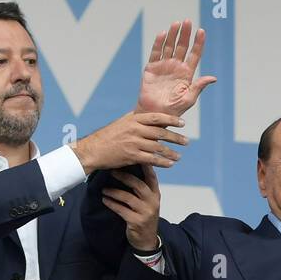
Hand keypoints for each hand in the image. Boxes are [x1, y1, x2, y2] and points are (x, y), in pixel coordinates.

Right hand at [73, 112, 187, 173]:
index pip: (157, 118)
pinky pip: (151, 159)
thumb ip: (135, 119)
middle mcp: (135, 130)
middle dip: (176, 137)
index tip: (182, 123)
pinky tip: (170, 164)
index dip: (171, 119)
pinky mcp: (132, 156)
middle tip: (186, 141)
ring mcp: (134, 143)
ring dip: (171, 152)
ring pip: (158, 147)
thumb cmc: (108, 136)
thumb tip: (147, 115)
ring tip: (179, 156)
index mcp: (133, 120)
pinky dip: (162, 162)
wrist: (94, 149)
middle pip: (161, 133)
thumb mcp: (122, 123)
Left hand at [101, 166, 161, 252]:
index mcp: (155, 195)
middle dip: (124, 177)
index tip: (134, 156)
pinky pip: (121, 210)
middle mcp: (152, 202)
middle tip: (112, 171)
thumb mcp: (148, 202)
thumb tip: (129, 171)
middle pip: (138, 185)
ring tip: (104, 189)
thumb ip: (142, 189)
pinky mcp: (136, 222)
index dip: (144, 166)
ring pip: (128, 198)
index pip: (152, 177)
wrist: (146, 240)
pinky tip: (105, 200)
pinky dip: (112, 204)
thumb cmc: (144, 217)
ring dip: (114, 192)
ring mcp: (145, 212)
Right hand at [137, 19, 216, 116]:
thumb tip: (213, 78)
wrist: (156, 114)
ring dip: (173, 35)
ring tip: (177, 23)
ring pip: (169, 46)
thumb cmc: (174, 109)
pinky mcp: (152, 67)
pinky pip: (156, 53)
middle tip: (188, 21)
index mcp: (187, 73)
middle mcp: (176, 67)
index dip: (198, 43)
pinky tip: (163, 34)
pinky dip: (159, 43)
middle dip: (185, 34)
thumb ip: (199, 86)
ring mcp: (164, 66)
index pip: (194, 55)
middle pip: (182, 47)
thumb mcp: (189, 98)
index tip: (201, 31)